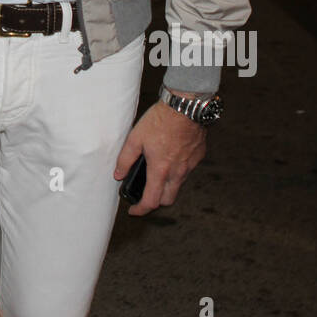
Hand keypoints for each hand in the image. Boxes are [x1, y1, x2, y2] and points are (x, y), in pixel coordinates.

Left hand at [114, 100, 206, 216]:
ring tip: (156, 173)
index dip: (140, 210)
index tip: (133, 211)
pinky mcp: (198, 157)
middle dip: (155, 202)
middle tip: (145, 194)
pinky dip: (177, 171)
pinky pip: (187, 171)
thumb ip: (125, 159)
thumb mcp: (135, 137)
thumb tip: (118, 174)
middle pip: (168, 200)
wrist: (185, 106)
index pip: (151, 201)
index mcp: (160, 170)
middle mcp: (177, 172)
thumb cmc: (160, 120)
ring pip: (178, 186)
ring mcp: (190, 166)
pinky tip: (170, 158)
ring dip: (167, 186)